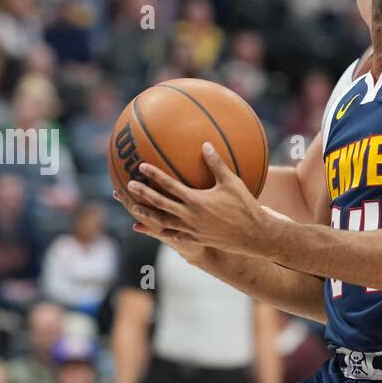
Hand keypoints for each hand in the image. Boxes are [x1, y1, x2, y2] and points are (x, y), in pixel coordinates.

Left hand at [122, 143, 266, 254]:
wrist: (253, 235)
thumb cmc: (245, 206)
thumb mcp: (232, 182)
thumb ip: (216, 163)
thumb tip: (205, 144)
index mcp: (196, 200)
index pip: (169, 185)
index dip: (154, 175)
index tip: (141, 166)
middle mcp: (190, 215)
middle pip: (160, 203)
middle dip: (142, 194)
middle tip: (128, 185)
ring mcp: (191, 229)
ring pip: (163, 221)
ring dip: (147, 214)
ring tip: (133, 208)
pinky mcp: (196, 239)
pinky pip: (174, 235)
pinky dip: (161, 231)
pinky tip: (153, 229)